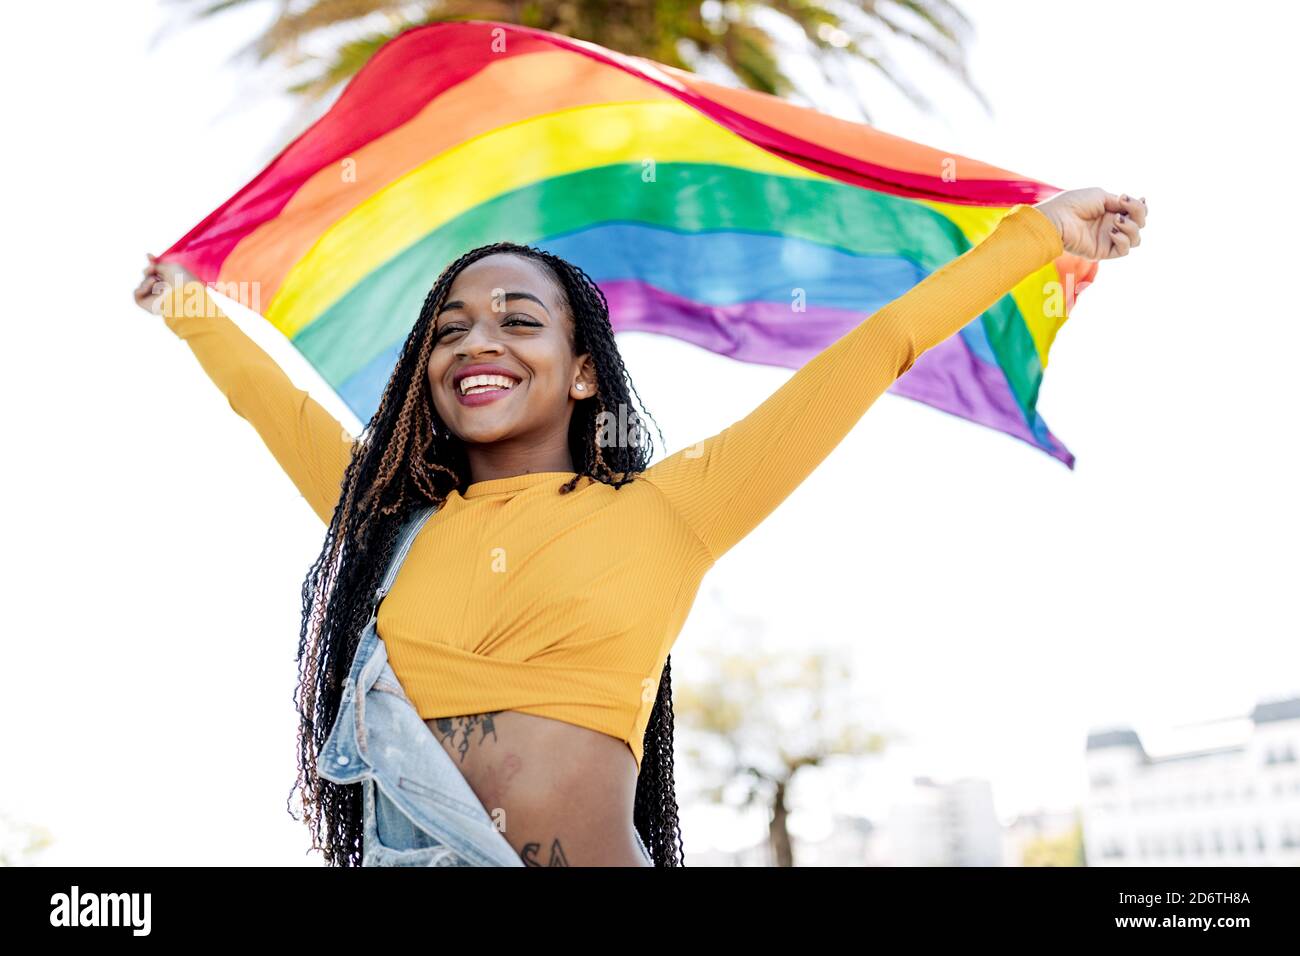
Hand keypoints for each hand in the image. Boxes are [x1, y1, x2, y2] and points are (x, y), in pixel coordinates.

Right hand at [133, 254, 198, 315]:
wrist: (183, 296)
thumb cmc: (181, 281)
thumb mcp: (171, 267)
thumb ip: (158, 265)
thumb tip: (150, 264)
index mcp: (172, 282)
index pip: (158, 273)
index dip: (152, 263)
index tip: (148, 255)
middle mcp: (165, 291)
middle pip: (148, 277)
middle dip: (149, 271)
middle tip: (152, 269)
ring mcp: (156, 298)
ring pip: (143, 284)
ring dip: (147, 280)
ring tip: (156, 281)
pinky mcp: (148, 305)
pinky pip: (137, 294)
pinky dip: (141, 289)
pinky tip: (151, 287)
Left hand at [1033, 188, 1147, 259]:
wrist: (1058, 218)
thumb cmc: (1074, 203)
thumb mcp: (1101, 196)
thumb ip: (1120, 203)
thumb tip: (1132, 207)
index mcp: (1110, 212)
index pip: (1136, 213)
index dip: (1141, 207)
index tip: (1137, 199)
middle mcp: (1111, 226)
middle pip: (1139, 225)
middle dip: (1138, 213)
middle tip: (1123, 205)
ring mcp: (1107, 239)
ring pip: (1136, 239)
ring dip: (1131, 227)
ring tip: (1116, 219)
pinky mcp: (1102, 252)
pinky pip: (1124, 250)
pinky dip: (1123, 239)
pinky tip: (1113, 231)